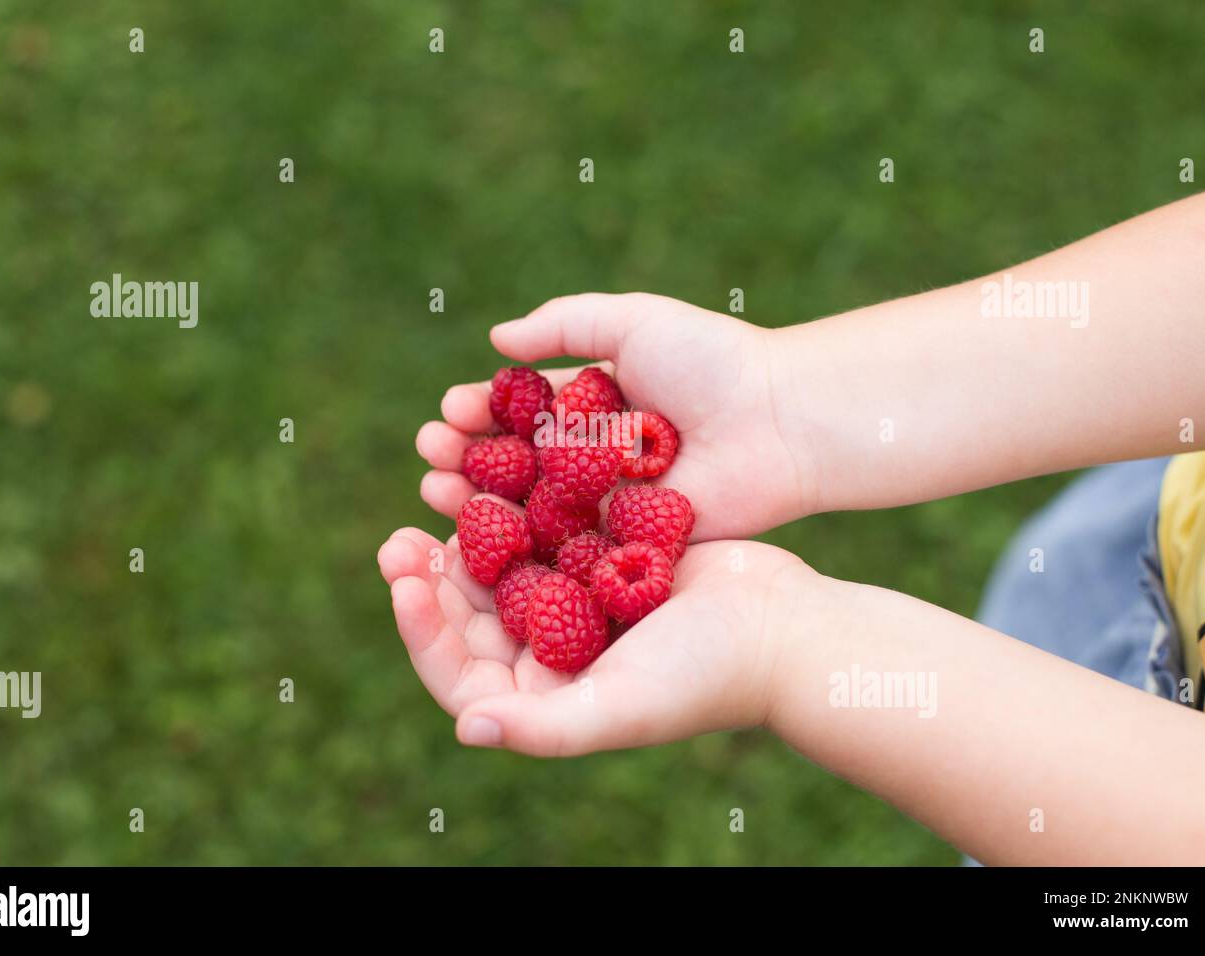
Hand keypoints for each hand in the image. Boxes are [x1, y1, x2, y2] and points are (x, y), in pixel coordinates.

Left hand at [377, 525, 815, 755]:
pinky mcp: (601, 558)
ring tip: (434, 493)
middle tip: (400, 537)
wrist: (783, 626)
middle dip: (430, 578)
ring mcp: (575, 603)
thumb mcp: (625, 706)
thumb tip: (467, 727)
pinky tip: (494, 470)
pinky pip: (542, 529)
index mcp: (547, 695)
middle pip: (470, 617)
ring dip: (463, 534)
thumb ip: (546, 727)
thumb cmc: (708, 677)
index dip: (423, 634)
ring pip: (500, 568)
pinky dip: (515, 504)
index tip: (404, 583)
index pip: (461, 675)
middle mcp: (553, 654)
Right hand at [414, 293, 817, 539]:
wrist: (775, 419)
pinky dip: (525, 545)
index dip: (481, 411)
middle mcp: (596, 456)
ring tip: (435, 488)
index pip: (522, 411)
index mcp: (595, 404)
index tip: (448, 410)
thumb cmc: (710, 361)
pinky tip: (481, 540)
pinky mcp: (629, 545)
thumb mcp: (632, 321)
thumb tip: (497, 339)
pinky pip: (569, 546)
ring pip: (531, 506)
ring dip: (478, 501)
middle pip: (516, 461)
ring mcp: (611, 504)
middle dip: (467, 456)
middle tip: (429, 453)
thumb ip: (563, 324)